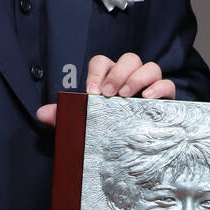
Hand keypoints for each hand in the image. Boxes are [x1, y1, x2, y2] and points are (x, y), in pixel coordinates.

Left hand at [37, 53, 176, 125]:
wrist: (134, 151)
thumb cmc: (109, 129)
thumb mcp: (85, 124)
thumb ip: (65, 116)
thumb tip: (42, 113)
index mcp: (110, 78)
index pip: (103, 62)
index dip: (97, 73)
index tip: (91, 93)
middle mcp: (131, 77)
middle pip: (130, 58)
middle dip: (119, 73)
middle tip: (110, 94)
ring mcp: (150, 86)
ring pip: (150, 67)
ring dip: (137, 78)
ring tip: (126, 97)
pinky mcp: (166, 99)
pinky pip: (168, 84)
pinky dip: (160, 88)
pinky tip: (149, 99)